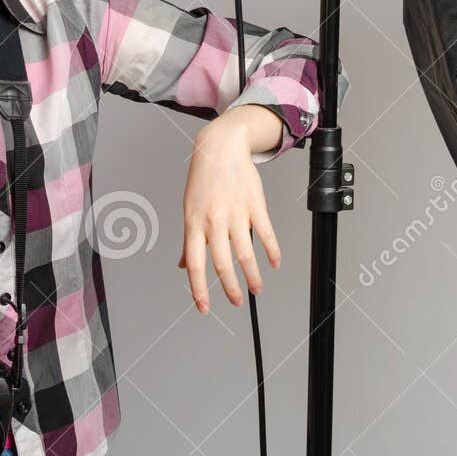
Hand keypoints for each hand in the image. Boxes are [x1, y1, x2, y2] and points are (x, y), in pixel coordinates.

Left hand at [178, 106, 283, 312]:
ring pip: (245, 253)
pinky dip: (272, 251)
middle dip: (230, 288)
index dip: (198, 289)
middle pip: (222, 264)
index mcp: (194, 224)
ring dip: (252, 275)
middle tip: (237, 301)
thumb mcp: (189, 209)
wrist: (220, 147)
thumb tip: (182, 266)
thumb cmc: (202, 179)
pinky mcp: (255, 205)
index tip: (204, 308)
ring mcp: (236, 213)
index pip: (194, 264)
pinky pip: (266, 233)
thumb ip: (188, 240)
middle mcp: (214, 221)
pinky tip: (274, 263)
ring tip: (256, 289)